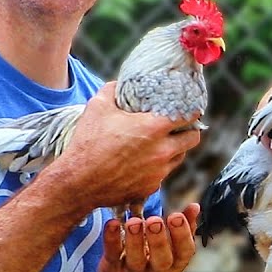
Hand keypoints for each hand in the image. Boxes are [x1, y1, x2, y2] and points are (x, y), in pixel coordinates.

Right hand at [59, 85, 201, 206]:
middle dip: (189, 130)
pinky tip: (145, 161)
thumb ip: (112, 90)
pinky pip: (163, 174)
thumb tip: (119, 84)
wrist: (78, 182)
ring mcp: (158, 172)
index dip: (192, 110)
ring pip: (179, 157)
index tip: (190, 107)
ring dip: (175, 149)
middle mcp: (162, 151)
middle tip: (180, 126)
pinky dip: (158, 167)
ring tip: (161, 143)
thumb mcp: (97, 107)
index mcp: (154, 128)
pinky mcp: (150, 188)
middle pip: (192, 139)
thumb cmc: (88, 143)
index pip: (188, 116)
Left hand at [97, 203, 200, 271]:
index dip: (182, 235)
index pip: (184, 252)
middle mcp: (156, 270)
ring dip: (135, 239)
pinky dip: (111, 239)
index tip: (177, 215)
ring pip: (136, 259)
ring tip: (134, 221)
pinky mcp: (113, 269)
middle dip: (159, 240)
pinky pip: (112, 255)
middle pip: (162, 260)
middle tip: (154, 221)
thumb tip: (195, 206)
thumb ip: (184, 227)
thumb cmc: (154, 260)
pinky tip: (112, 223)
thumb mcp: (172, 249)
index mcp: (174, 263)